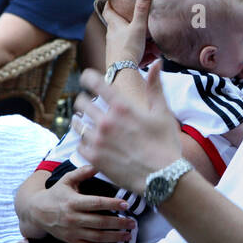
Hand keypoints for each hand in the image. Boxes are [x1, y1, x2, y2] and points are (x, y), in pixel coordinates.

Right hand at [27, 163, 135, 242]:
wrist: (36, 212)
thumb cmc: (55, 194)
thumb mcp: (66, 180)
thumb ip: (81, 173)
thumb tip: (97, 165)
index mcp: (73, 202)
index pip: (96, 204)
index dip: (112, 204)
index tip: (126, 205)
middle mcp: (73, 218)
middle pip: (100, 222)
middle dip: (118, 223)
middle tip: (133, 223)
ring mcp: (72, 231)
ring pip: (97, 237)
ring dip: (114, 237)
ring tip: (128, 235)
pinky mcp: (72, 241)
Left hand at [75, 66, 182, 194]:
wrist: (163, 178)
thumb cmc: (166, 145)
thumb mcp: (163, 113)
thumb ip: (155, 87)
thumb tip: (157, 63)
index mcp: (122, 107)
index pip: (94, 82)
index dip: (88, 77)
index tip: (86, 78)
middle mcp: (106, 121)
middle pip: (81, 102)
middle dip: (84, 101)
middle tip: (88, 104)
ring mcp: (98, 140)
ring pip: (76, 124)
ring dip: (80, 121)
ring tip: (86, 124)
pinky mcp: (94, 158)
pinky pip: (78, 145)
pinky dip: (83, 143)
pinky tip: (91, 144)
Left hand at [102, 0, 149, 68]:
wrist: (122, 71)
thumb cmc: (128, 48)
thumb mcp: (138, 27)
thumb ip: (142, 9)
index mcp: (114, 25)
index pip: (107, 10)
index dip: (110, 3)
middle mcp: (111, 35)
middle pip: (117, 25)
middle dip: (127, 23)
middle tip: (137, 21)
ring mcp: (113, 47)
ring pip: (125, 40)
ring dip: (137, 41)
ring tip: (150, 46)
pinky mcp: (117, 58)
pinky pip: (128, 52)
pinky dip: (138, 53)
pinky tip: (147, 58)